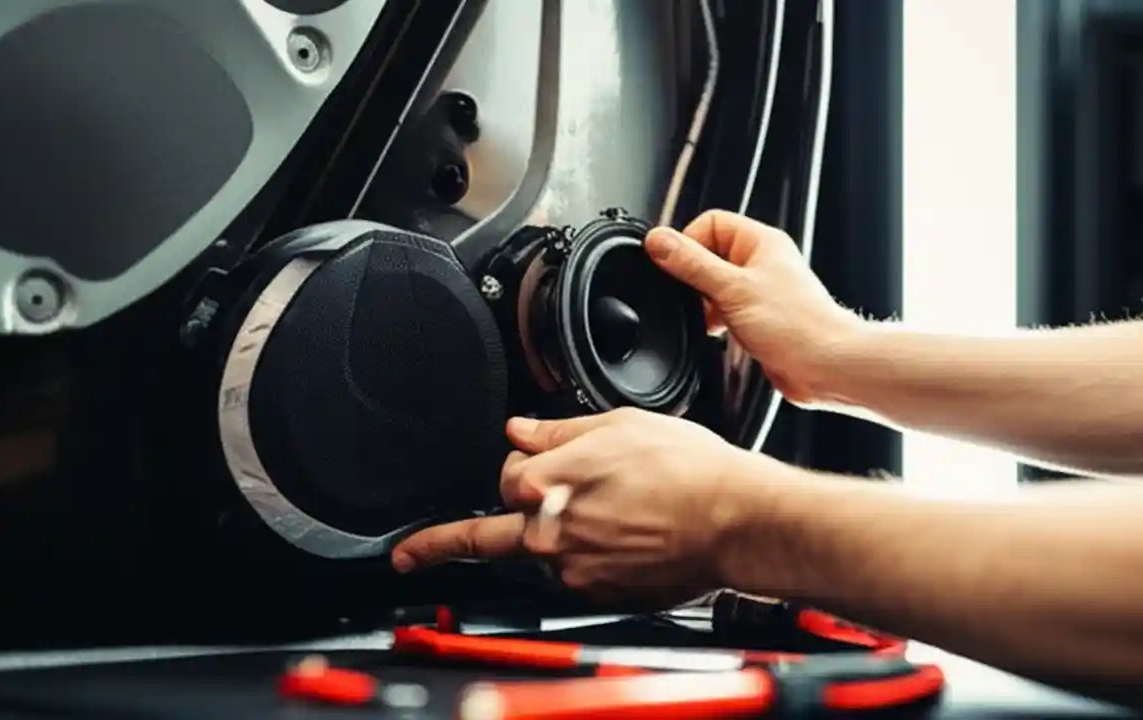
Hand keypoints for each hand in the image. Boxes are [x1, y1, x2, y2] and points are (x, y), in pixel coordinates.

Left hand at [391, 408, 760, 606]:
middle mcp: (550, 531)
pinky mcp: (598, 593)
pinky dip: (586, 559)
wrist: (736, 520)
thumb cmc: (690, 469)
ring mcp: (572, 568)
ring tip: (603, 519)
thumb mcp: (620, 425)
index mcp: (548, 481)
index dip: (523, 463)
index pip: (506, 475)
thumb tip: (518, 431)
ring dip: (549, 538)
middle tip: (407, 555)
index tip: (530, 461)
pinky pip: (574, 575)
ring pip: (539, 552)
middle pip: (486, 532)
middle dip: (440, 542)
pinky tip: (625, 539)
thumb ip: (559, 431)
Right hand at [644, 210, 863, 404]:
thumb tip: (658, 241)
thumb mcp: (732, 289)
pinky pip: (724, 310)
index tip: (674, 265)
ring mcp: (760, 290)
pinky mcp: (759, 317)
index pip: (710, 223)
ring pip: (715, 286)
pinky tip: (719, 333)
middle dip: (695, 278)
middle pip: (709, 255)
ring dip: (706, 302)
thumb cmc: (797, 325)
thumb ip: (691, 265)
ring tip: (713, 317)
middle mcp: (762, 262)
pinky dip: (715, 321)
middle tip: (697, 296)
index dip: (688, 242)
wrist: (825, 366)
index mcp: (761, 242)